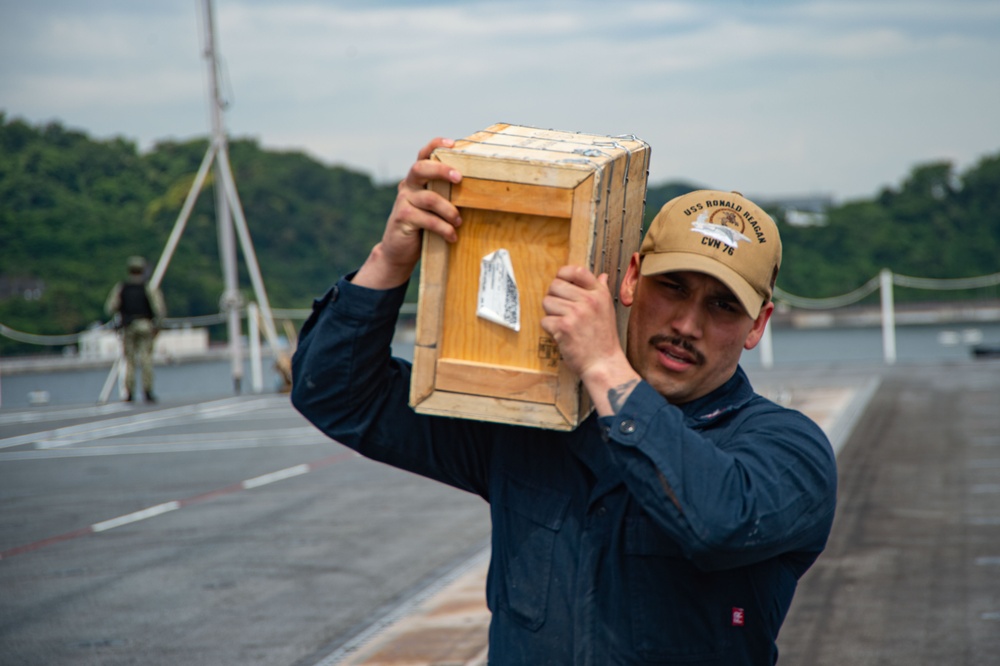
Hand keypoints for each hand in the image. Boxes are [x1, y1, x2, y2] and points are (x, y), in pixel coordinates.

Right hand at [353, 138, 462, 288]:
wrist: (398, 251)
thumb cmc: (423, 227)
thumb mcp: (433, 209)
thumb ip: (444, 196)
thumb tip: (477, 190)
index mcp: (417, 180)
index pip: (423, 155)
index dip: (435, 145)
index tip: (453, 144)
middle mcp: (408, 186)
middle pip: (421, 168)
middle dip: (441, 170)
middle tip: (459, 178)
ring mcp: (403, 201)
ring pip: (429, 198)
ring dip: (449, 210)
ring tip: (459, 221)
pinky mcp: (402, 218)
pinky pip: (427, 219)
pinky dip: (443, 228)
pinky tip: (452, 236)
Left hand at [541, 266, 638, 414]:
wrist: (604, 364)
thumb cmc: (604, 339)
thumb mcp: (608, 310)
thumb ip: (601, 291)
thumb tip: (602, 276)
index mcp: (599, 294)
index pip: (577, 271)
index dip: (563, 273)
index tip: (561, 282)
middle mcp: (588, 300)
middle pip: (555, 285)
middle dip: (553, 297)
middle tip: (560, 310)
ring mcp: (576, 313)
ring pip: (547, 302)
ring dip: (550, 314)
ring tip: (563, 323)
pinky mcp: (564, 327)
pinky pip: (544, 320)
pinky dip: (549, 329)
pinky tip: (561, 334)